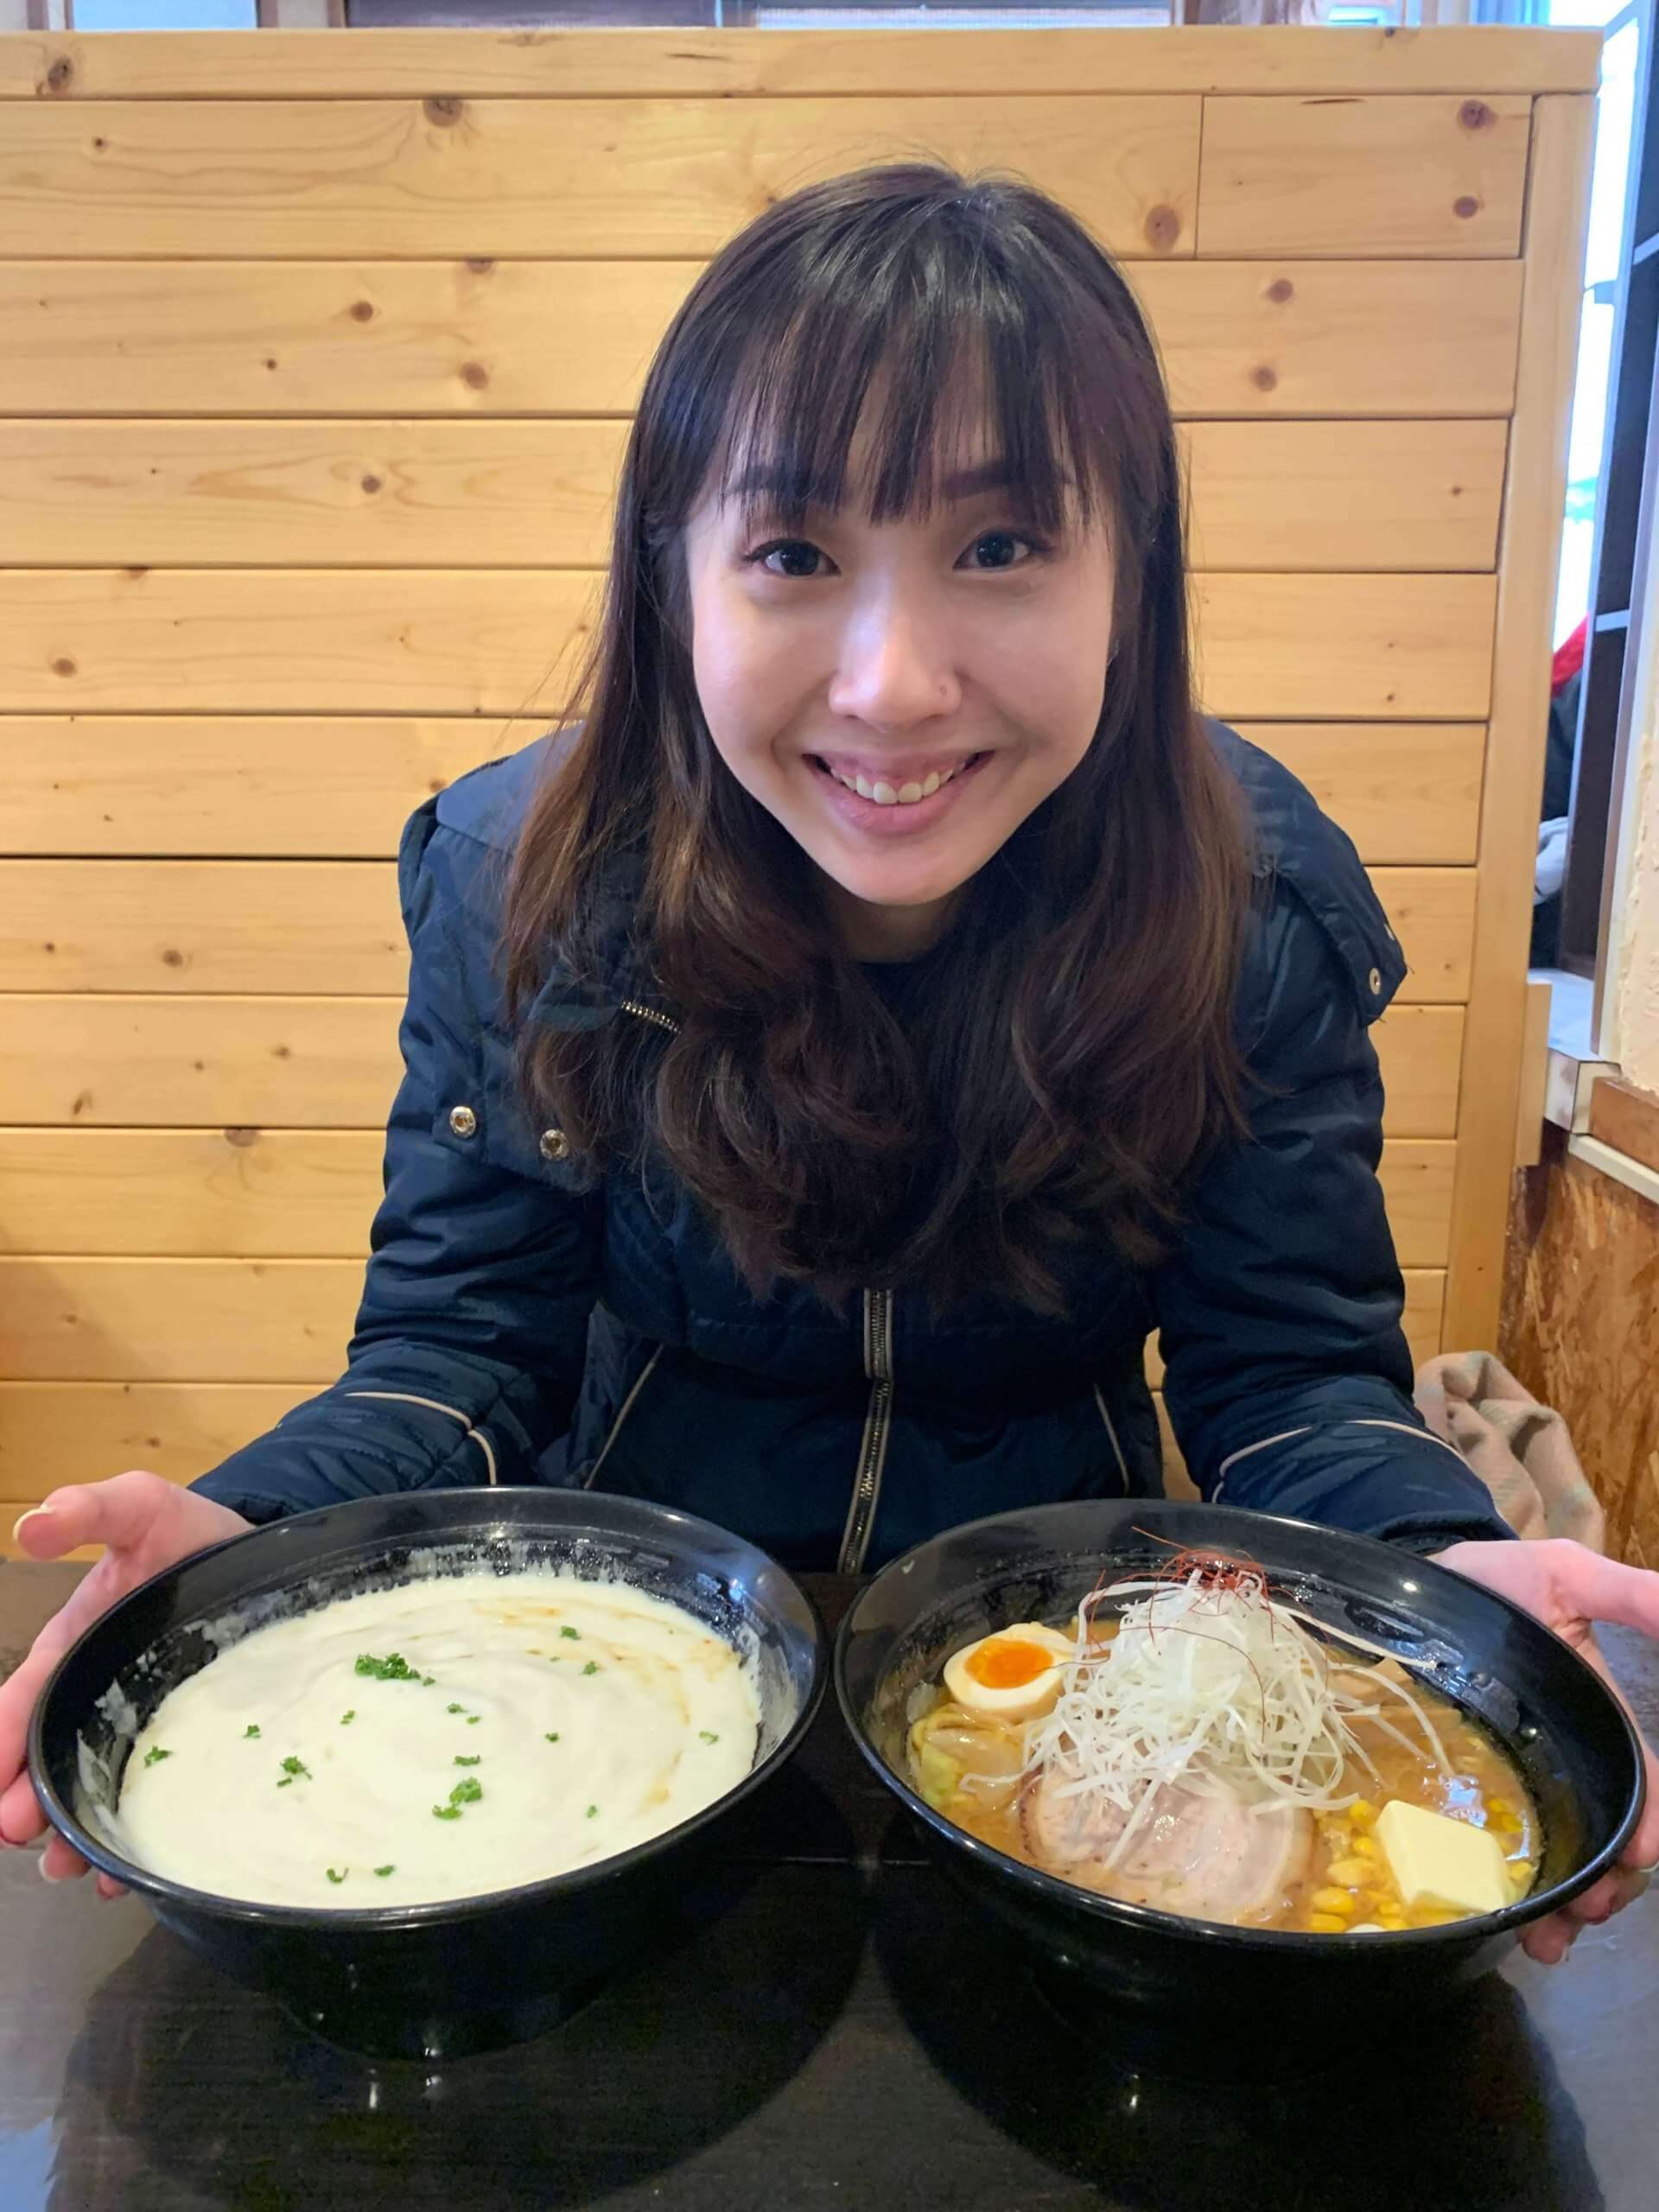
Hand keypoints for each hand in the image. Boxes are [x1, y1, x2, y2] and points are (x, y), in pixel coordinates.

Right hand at [0, 1474, 250, 1892]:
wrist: (258, 1555)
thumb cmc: (187, 1531)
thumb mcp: (142, 1505)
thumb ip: (92, 1508)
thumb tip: (30, 1523)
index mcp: (71, 1649)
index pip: (22, 1700)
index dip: (0, 1742)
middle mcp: (92, 1695)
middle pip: (45, 1758)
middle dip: (25, 1802)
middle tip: (22, 1837)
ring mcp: (134, 1725)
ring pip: (88, 1788)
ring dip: (69, 1834)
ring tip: (70, 1870)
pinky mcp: (180, 1744)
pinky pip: (145, 1796)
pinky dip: (126, 1836)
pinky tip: (125, 1873)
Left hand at [1433, 1537, 1658, 1965]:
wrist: (1411, 1587)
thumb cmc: (1494, 1579)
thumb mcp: (1565, 1574)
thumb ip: (1629, 1596)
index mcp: (1594, 1719)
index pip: (1638, 1785)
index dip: (1646, 1826)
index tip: (1640, 1857)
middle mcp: (1562, 1759)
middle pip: (1602, 1838)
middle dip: (1606, 1884)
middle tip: (1585, 1913)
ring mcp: (1514, 1779)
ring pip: (1557, 1857)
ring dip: (1564, 1905)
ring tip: (1548, 1938)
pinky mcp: (1463, 1790)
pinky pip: (1492, 1851)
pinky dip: (1510, 1895)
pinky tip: (1508, 1927)